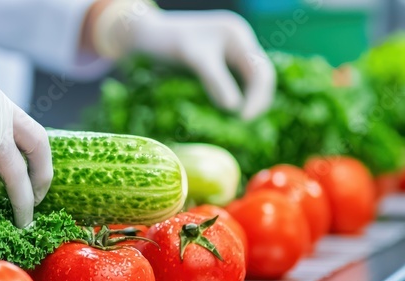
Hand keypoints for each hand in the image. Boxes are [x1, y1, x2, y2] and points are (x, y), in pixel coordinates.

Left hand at [91, 1, 274, 118]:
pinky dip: (234, 94)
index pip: (260, 71)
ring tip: (238, 120)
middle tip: (243, 123)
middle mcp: (238, 38)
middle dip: (256, 99)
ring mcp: (230, 48)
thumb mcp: (193, 59)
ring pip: (249, 78)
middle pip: (260, 74)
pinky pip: (235, 79)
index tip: (243, 119)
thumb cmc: (166, 42)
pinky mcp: (219, 58)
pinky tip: (227, 109)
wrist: (143, 34)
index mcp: (237, 34)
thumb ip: (215, 80)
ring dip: (247, 98)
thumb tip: (234, 108)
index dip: (257, 97)